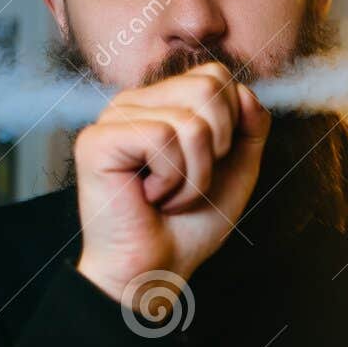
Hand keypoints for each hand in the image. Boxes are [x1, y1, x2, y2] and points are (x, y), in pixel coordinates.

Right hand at [74, 62, 270, 303]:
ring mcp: (113, 118)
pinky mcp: (97, 139)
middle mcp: (135, 102)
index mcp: (162, 102)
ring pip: (190, 121)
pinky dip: (170, 180)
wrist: (157, 270)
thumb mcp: (236, 169)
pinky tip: (149, 196)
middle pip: (208, 87)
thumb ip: (250, 127)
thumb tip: (245, 91)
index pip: (216, 76)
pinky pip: (163, 137)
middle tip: (187, 183)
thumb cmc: (189, 224)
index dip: (231, 124)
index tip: (209, 164)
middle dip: (216, 150)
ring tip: (167, 196)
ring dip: (193, 175)